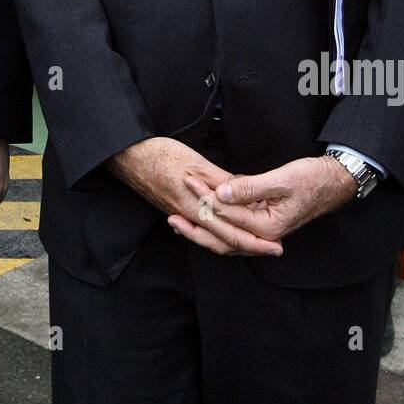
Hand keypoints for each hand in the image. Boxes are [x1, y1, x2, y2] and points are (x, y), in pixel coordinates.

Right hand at [107, 136, 282, 256]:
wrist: (128, 156)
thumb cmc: (159, 154)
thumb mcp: (196, 163)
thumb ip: (220, 181)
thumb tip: (243, 196)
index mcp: (195, 206)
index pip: (231, 232)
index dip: (255, 241)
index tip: (276, 244)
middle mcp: (188, 216)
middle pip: (224, 241)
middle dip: (252, 247)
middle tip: (275, 249)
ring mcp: (180, 214)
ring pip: (213, 238)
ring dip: (236, 241)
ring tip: (257, 241)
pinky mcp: (175, 209)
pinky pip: (201, 229)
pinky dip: (218, 234)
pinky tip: (226, 230)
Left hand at [169, 155, 357, 248]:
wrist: (332, 181)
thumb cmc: (311, 180)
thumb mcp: (281, 180)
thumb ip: (250, 188)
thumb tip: (220, 192)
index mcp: (268, 229)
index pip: (228, 218)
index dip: (205, 200)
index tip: (188, 183)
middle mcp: (263, 236)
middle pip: (222, 239)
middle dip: (195, 226)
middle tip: (171, 215)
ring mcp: (261, 231)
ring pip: (225, 237)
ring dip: (201, 230)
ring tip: (176, 221)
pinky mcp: (259, 222)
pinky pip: (232, 228)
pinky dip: (215, 223)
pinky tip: (199, 215)